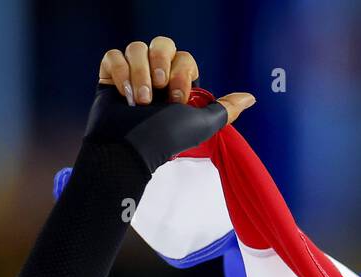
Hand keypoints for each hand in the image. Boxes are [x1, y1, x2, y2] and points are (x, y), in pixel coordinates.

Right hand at [97, 36, 254, 124]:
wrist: (130, 147)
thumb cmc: (165, 137)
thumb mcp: (203, 124)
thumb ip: (226, 109)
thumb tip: (250, 98)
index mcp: (178, 84)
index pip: (184, 58)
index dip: (182, 73)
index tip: (177, 98)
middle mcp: (156, 76)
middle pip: (162, 44)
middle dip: (160, 63)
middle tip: (158, 91)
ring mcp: (133, 75)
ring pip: (136, 48)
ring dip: (139, 74)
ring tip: (140, 102)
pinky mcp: (111, 76)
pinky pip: (114, 56)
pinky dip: (120, 73)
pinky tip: (124, 95)